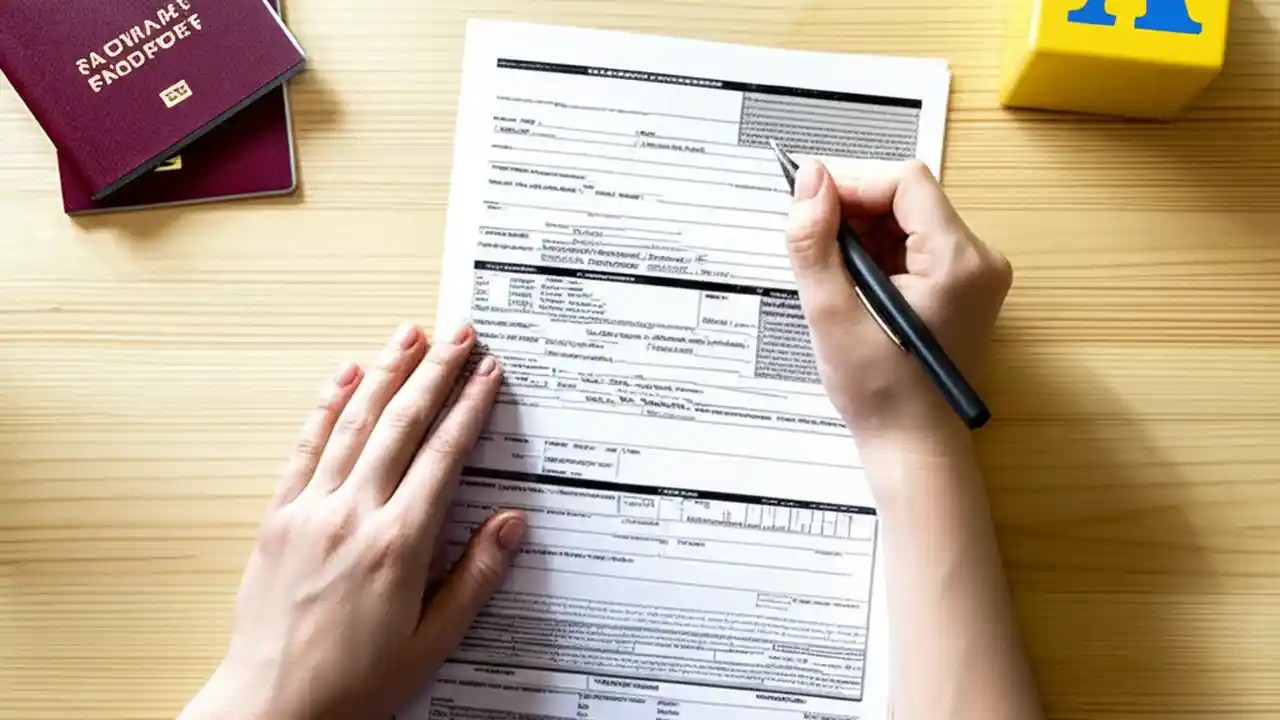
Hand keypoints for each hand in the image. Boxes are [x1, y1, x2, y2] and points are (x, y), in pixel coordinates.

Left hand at [180, 324, 525, 719]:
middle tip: (460, 334)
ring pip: (354, 424)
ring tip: (408, 335)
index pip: (443, 455)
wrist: (270, 709)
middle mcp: (353, 515)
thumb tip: (511, 524)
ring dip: (384, 373)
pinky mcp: (278, 518)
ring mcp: (310, 511)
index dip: (469, 407)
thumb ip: (474, 577)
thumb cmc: (354, 685)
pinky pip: (305, 448)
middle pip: (402, 424)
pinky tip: (343, 376)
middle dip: (435, 372)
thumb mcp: (433, 642)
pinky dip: (325, 407)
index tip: (488, 373)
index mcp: (398, 544)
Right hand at [785, 159, 1011, 451]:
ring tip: (830, 272)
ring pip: (907, 218)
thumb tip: (809, 180)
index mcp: (958, 262)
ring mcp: (973, 273)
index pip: (904, 181)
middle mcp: (978, 259)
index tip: (807, 201)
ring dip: (861, 232)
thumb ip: (814, 243)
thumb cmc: (881, 396)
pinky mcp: (960, 286)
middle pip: (907, 195)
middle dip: (852, 208)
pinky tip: (852, 284)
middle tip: (810, 239)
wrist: (914, 447)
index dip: (850, 182)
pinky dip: (876, 252)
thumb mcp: (832, 316)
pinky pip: (913, 244)